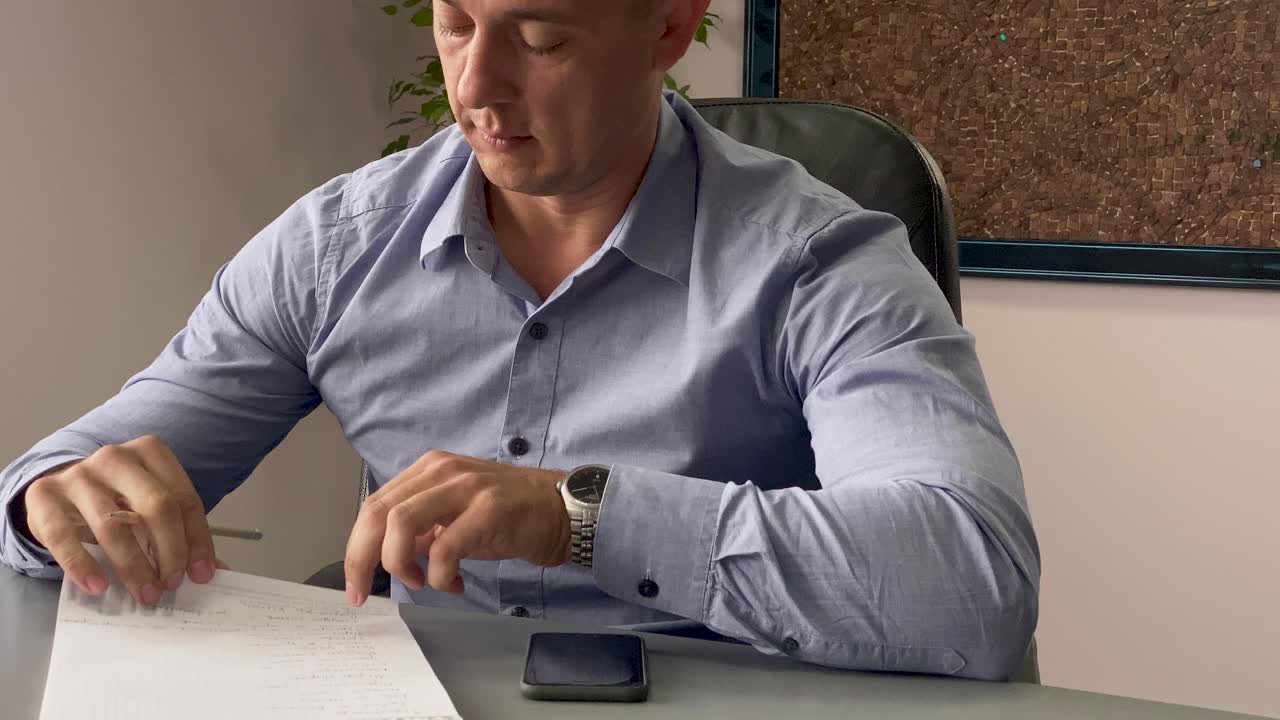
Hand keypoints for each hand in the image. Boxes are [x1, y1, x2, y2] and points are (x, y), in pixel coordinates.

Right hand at [19, 435, 216, 604]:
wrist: (60, 488)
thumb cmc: (115, 500)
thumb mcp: (149, 507)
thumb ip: (180, 533)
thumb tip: (216, 571)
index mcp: (151, 453)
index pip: (184, 499)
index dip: (197, 539)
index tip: (202, 574)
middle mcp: (115, 457)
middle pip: (155, 507)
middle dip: (170, 551)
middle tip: (173, 584)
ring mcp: (77, 474)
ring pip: (112, 525)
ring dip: (133, 566)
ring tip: (146, 592)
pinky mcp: (43, 496)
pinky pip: (62, 535)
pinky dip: (82, 565)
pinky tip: (98, 586)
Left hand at [343, 450, 569, 605]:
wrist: (561, 510)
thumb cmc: (509, 515)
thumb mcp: (455, 514)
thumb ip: (420, 528)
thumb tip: (387, 556)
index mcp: (428, 470)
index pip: (374, 505)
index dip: (356, 547)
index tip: (355, 583)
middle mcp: (441, 471)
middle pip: (377, 512)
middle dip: (362, 559)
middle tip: (364, 592)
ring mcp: (465, 488)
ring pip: (400, 524)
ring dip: (399, 563)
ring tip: (418, 581)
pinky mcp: (487, 510)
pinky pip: (443, 548)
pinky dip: (438, 575)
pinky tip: (452, 583)